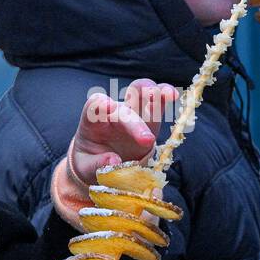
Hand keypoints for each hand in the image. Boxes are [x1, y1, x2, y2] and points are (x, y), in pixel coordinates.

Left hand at [65, 79, 180, 195]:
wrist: (102, 163)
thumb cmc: (90, 161)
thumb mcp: (86, 167)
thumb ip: (96, 164)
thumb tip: (114, 161)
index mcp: (93, 122)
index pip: (94, 106)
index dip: (100, 104)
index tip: (108, 106)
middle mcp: (112, 113)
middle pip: (122, 108)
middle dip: (134, 121)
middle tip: (146, 140)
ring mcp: (131, 114)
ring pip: (140, 94)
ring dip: (152, 92)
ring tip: (168, 94)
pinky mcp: (147, 120)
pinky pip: (156, 105)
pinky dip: (164, 98)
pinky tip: (173, 95)